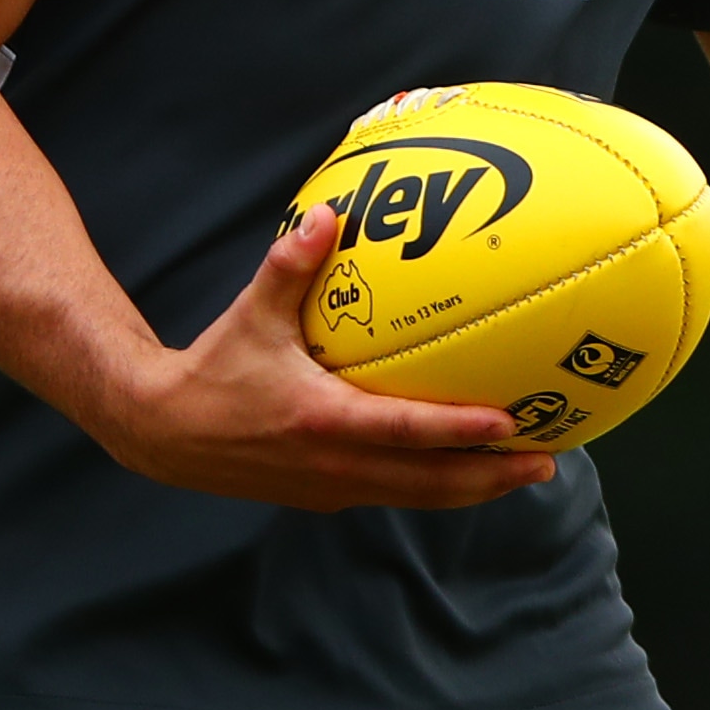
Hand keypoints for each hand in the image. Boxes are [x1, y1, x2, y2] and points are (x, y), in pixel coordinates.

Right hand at [79, 207, 564, 512]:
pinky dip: (436, 487)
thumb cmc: (212, 368)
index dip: (460, 431)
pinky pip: (394, 494)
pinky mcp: (325, 497)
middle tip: (547, 460)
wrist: (162, 434)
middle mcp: (334, 465)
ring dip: (473, 489)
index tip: (511, 422)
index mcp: (321, 421)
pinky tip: (467, 471)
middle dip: (491, 477)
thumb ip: (290, 266)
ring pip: (416, 496)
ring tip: (528, 472)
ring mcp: (331, 488)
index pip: (405, 431)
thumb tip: (326, 213)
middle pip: (428, 483)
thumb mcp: (250, 315)